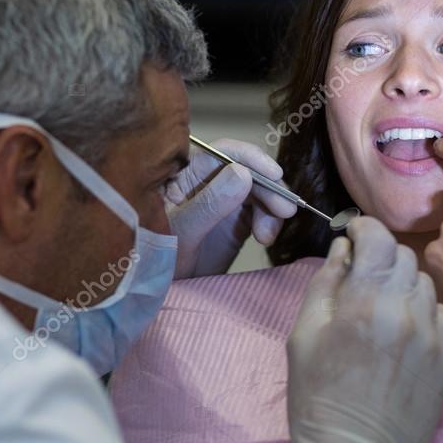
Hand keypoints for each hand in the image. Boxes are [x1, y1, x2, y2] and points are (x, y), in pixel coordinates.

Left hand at [165, 138, 296, 278]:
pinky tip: (265, 238)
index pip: (223, 152)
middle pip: (248, 169)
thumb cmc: (157, 259)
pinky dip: (270, 220)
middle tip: (285, 210)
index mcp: (186, 173)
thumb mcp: (182, 232)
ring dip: (272, 206)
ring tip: (268, 235)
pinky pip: (261, 209)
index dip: (252, 158)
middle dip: (269, 188)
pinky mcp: (235, 218)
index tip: (274, 173)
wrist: (157, 290)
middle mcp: (206, 180)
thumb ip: (210, 204)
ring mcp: (223, 198)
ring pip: (258, 189)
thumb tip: (244, 174)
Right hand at [287, 217, 442, 442]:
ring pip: (424, 282)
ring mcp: (433, 333)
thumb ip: (324, 284)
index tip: (354, 234)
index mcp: (364, 301)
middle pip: (403, 256)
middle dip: (380, 256)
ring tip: (382, 305)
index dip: (364, 228)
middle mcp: (405, 309)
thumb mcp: (303, 335)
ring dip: (402, 283)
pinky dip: (421, 311)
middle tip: (362, 274)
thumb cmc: (318, 397)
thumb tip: (342, 250)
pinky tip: (402, 330)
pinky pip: (440, 313)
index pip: (377, 237)